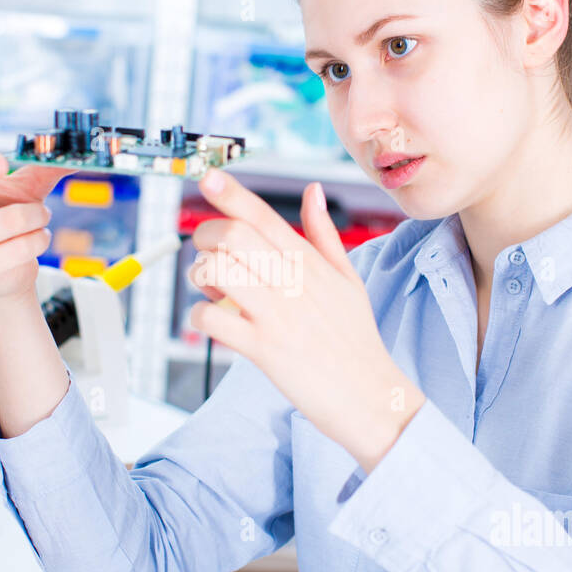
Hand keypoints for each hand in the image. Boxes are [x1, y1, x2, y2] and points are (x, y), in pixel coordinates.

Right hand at [0, 117, 75, 302]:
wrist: (7, 272)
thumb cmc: (7, 220)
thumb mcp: (24, 188)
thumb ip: (45, 167)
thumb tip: (77, 152)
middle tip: (3, 162)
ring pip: (5, 221)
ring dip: (35, 214)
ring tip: (41, 215)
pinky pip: (18, 248)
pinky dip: (39, 239)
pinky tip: (37, 238)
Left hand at [188, 168, 425, 473]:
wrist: (370, 395)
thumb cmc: (356, 339)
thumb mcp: (348, 279)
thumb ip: (324, 235)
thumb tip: (312, 191)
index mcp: (310, 262)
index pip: (264, 216)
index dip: (231, 193)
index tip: (209, 176)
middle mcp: (293, 282)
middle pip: (233, 235)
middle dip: (205, 236)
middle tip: (207, 252)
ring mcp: (277, 315)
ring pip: (218, 271)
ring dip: (201, 275)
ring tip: (212, 289)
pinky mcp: (264, 349)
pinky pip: (214, 319)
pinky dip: (200, 316)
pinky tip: (214, 320)